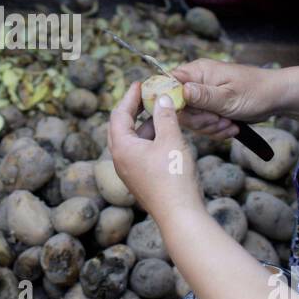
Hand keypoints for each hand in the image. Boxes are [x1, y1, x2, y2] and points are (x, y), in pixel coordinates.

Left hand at [107, 82, 203, 223]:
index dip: (129, 97)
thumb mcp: (171, 140)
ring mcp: (129, 171)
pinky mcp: (140, 180)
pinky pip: (140, 152)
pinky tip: (165, 134)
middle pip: (121, 127)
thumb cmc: (173, 177)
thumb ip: (165, 116)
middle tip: (146, 95)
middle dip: (133, 109)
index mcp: (121, 147)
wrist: (179, 215)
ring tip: (160, 111)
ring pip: (131, 140)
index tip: (140, 84)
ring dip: (144, 124)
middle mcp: (120, 159)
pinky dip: (149, 139)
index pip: (119, 114)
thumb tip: (162, 98)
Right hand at [172, 59, 285, 137]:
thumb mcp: (229, 96)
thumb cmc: (256, 92)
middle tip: (217, 120)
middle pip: (179, 107)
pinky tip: (231, 127)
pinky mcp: (210, 109)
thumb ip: (203, 96)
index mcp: (198, 72)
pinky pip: (203, 125)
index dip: (171, 101)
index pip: (169, 84)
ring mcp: (203, 97)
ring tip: (228, 124)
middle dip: (199, 120)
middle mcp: (197, 83)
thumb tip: (180, 92)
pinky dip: (216, 130)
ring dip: (210, 127)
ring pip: (191, 119)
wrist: (276, 98)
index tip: (185, 115)